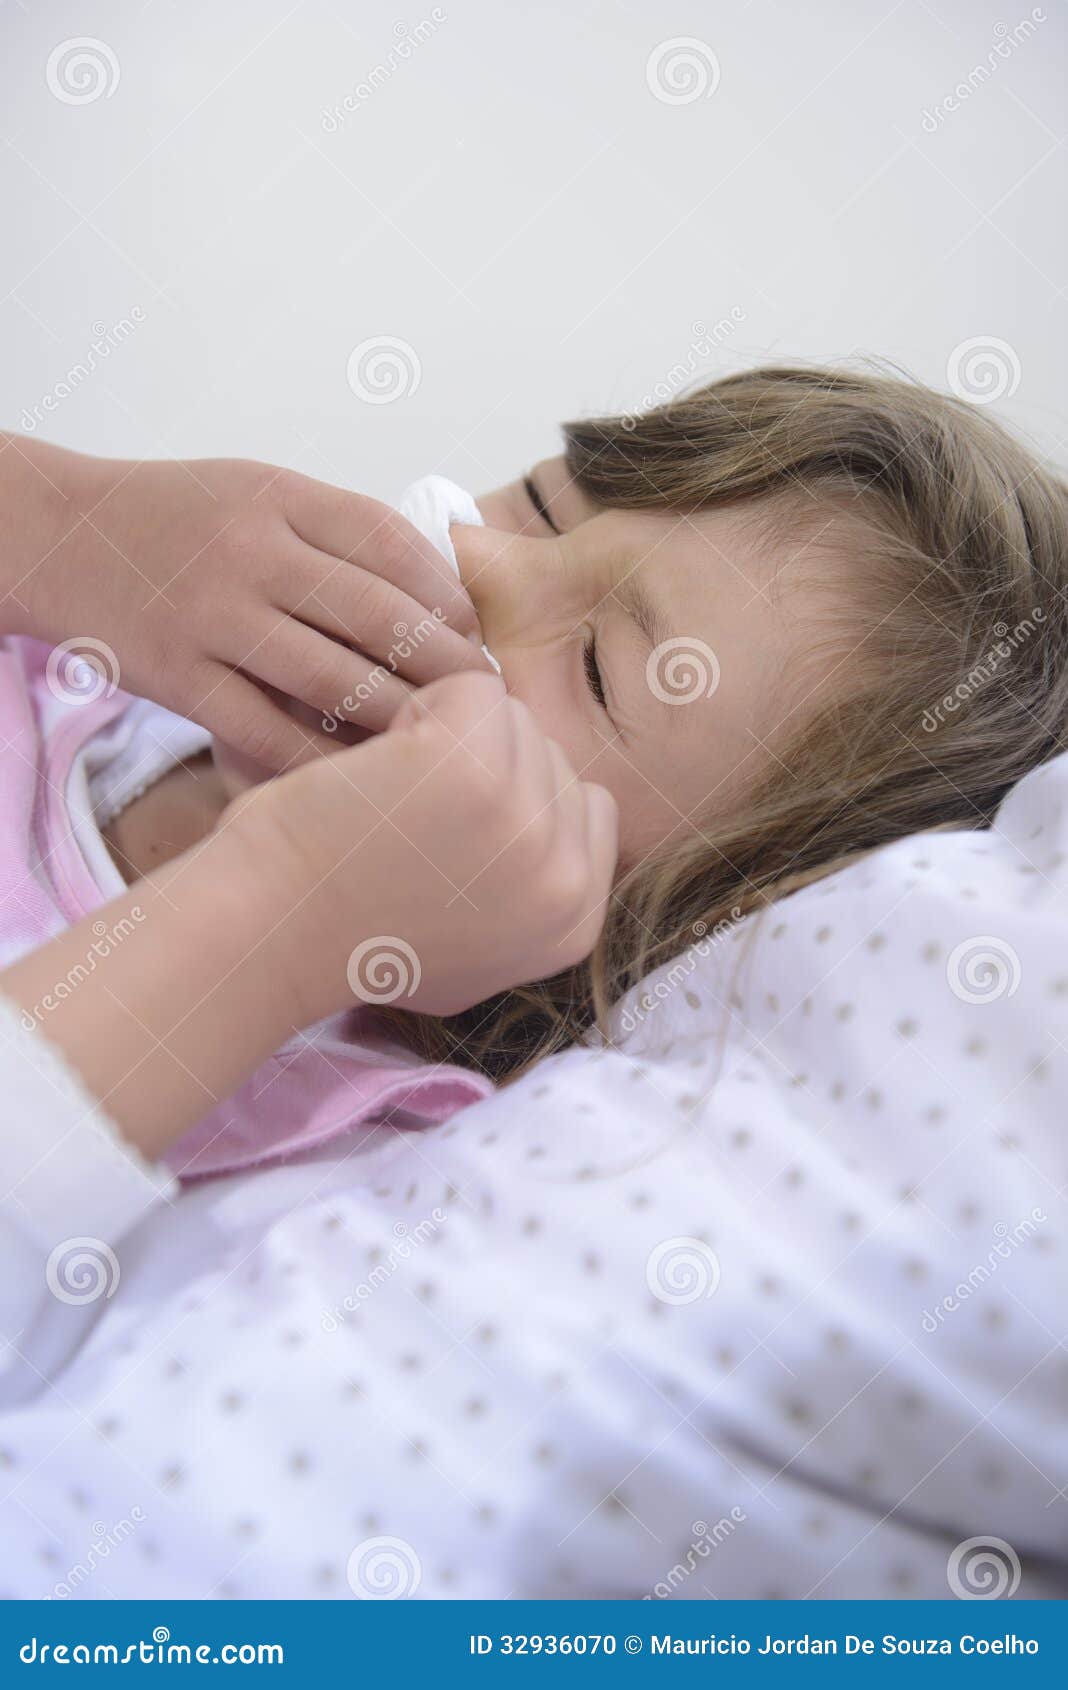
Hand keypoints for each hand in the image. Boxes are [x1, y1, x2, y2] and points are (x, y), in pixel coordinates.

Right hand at [15, 443, 491, 768]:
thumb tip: (437, 589)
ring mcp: (214, 616)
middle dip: (442, 662)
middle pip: (377, 614)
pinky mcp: (180, 677)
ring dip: (397, 716)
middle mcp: (253, 552)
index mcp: (281, 497)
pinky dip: (320, 755)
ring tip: (438, 741)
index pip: (391, 543)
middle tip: (480, 699)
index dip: (446, 594)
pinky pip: (267, 728)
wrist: (64, 539)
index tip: (475, 633)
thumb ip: (336, 531)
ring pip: (333, 678)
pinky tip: (359, 774)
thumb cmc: (178, 519)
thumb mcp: (258, 493)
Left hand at [228, 672, 618, 1022]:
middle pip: (552, 755)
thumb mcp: (475, 945)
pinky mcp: (473, 772)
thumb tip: (568, 809)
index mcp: (573, 924)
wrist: (265, 933)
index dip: (519, 798)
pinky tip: (375, 769)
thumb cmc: (348, 930)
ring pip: (514, 716)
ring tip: (391, 799)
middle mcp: (564, 883)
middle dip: (483, 767)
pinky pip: (472, 686)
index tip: (450, 831)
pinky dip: (417, 709)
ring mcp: (525, 828)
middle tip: (408, 826)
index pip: (589, 807)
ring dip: (446, 737)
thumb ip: (533, 888)